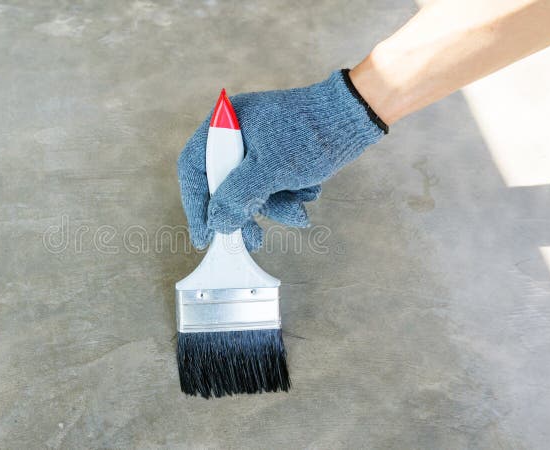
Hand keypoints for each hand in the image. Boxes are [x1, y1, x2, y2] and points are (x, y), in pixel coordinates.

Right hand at [177, 70, 385, 251]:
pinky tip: (307, 193)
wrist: (355, 117)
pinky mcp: (276, 150)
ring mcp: (256, 141)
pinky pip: (269, 181)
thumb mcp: (270, 169)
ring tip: (298, 211)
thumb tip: (217, 222)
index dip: (195, 205)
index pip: (194, 168)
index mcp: (224, 124)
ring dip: (273, 206)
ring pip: (249, 187)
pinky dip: (285, 194)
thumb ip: (238, 196)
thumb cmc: (312, 134)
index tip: (205, 235)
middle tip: (254, 239)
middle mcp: (235, 131)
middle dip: (244, 212)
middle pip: (222, 182)